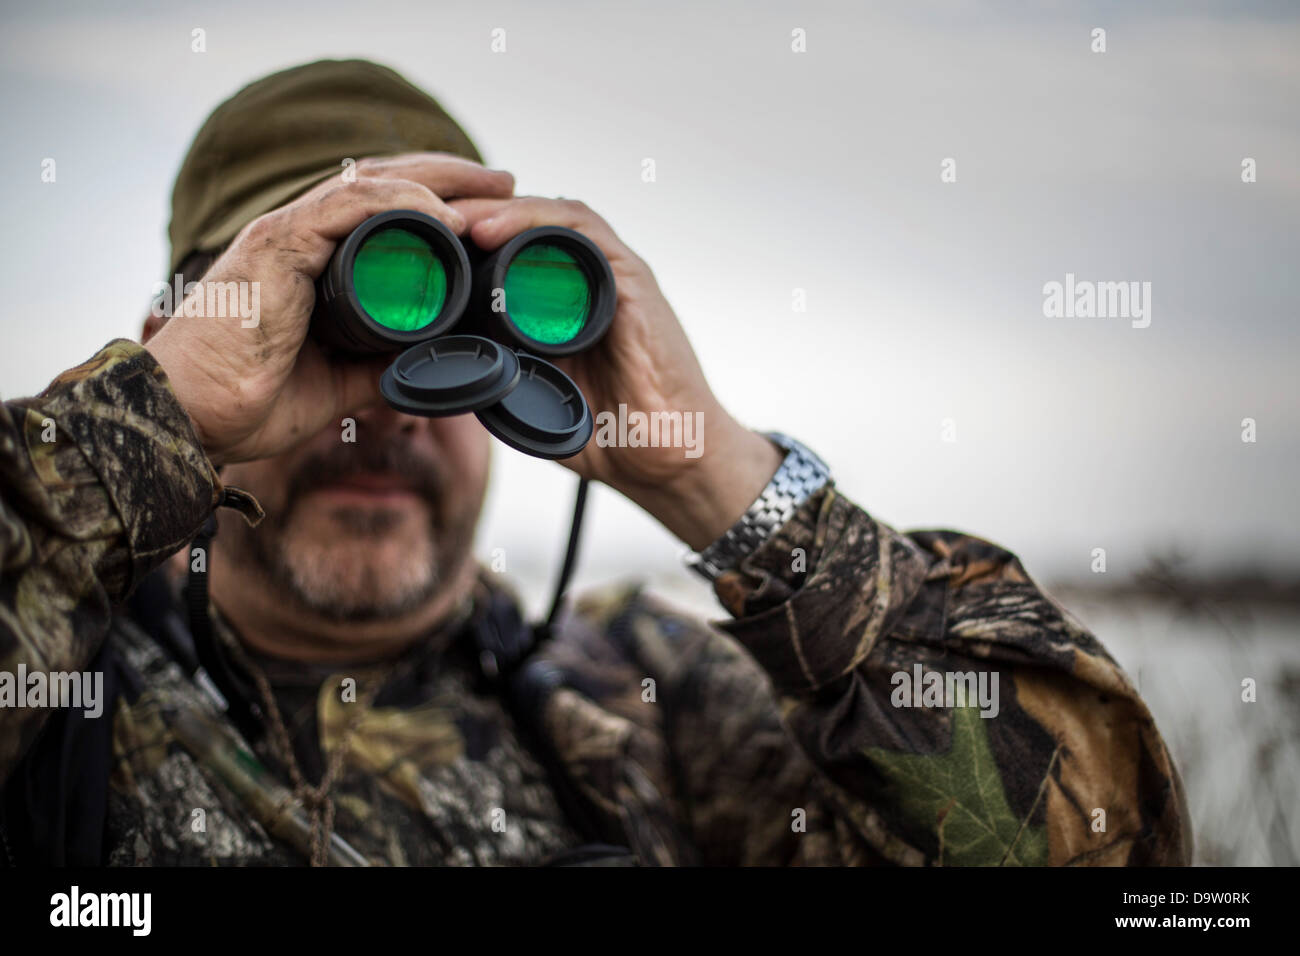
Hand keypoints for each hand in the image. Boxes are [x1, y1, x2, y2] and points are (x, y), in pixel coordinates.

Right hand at [144, 153, 514, 466]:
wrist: (190, 418)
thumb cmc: (246, 400)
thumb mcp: (335, 384)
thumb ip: (375, 367)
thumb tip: (422, 366)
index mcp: (310, 262)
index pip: (381, 211)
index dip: (436, 203)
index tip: (488, 214)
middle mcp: (298, 237)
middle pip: (385, 184)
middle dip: (451, 177)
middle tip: (507, 183)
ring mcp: (287, 235)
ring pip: (373, 184)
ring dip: (439, 181)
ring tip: (492, 188)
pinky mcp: (278, 245)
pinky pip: (348, 208)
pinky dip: (400, 204)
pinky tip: (444, 214)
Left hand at [450, 196, 781, 548]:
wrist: (665, 459)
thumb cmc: (610, 431)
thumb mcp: (532, 398)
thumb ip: (497, 375)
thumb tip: (439, 366)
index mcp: (564, 302)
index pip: (512, 248)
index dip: (464, 239)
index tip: (417, 249)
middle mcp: (589, 278)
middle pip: (527, 220)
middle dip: (473, 212)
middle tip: (420, 219)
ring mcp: (613, 274)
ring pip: (550, 214)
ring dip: (497, 209)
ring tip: (452, 220)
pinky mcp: (632, 279)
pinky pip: (582, 230)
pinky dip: (535, 221)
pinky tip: (493, 230)